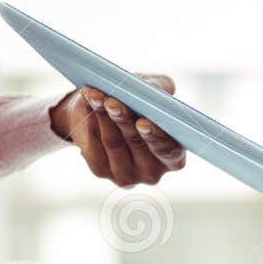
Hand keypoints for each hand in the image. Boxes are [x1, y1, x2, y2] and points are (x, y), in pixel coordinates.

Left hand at [51, 80, 186, 186]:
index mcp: (173, 157)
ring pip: (113, 142)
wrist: (103, 113)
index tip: (143, 122)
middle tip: (112, 102)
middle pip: (137, 143)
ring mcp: (126, 174)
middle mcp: (152, 172)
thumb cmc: (137, 103)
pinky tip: (89, 101)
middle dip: (124, 120)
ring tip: (96, 94)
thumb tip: (159, 90)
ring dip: (103, 115)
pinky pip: (94, 143)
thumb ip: (162, 89)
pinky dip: (91, 117)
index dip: (157, 137)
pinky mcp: (101, 170)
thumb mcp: (153, 91)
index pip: (169, 152)